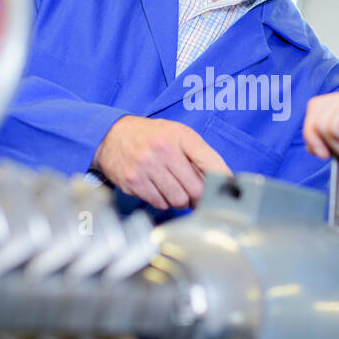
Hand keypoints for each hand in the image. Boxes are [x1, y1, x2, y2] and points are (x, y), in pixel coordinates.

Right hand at [92, 115, 230, 209]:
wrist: (112, 135)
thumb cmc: (152, 136)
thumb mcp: (179, 135)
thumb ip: (201, 155)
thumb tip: (223, 182)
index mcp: (180, 136)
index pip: (210, 163)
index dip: (222, 180)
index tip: (225, 190)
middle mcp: (163, 150)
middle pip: (195, 189)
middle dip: (198, 196)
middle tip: (195, 193)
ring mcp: (146, 167)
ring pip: (177, 200)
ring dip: (180, 200)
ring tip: (174, 188)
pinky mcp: (133, 182)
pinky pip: (159, 203)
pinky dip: (162, 201)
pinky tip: (157, 188)